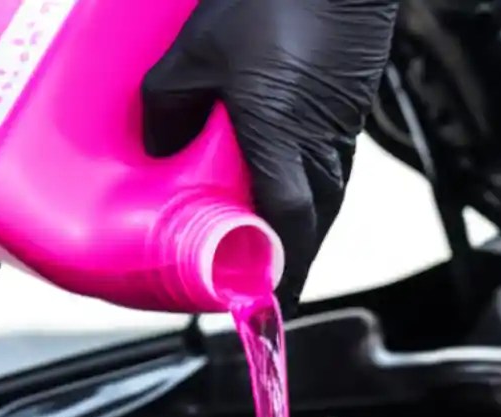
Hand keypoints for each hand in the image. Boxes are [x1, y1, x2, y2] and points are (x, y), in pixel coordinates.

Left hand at [142, 0, 397, 312]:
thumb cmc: (277, 3)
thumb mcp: (198, 54)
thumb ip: (169, 106)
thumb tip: (155, 146)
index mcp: (282, 139)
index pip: (284, 225)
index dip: (273, 271)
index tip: (258, 303)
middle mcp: (319, 149)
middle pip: (308, 231)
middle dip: (283, 264)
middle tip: (253, 285)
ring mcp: (340, 138)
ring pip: (322, 207)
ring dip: (295, 234)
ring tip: (264, 249)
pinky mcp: (345, 122)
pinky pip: (328, 178)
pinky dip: (305, 199)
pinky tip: (280, 195)